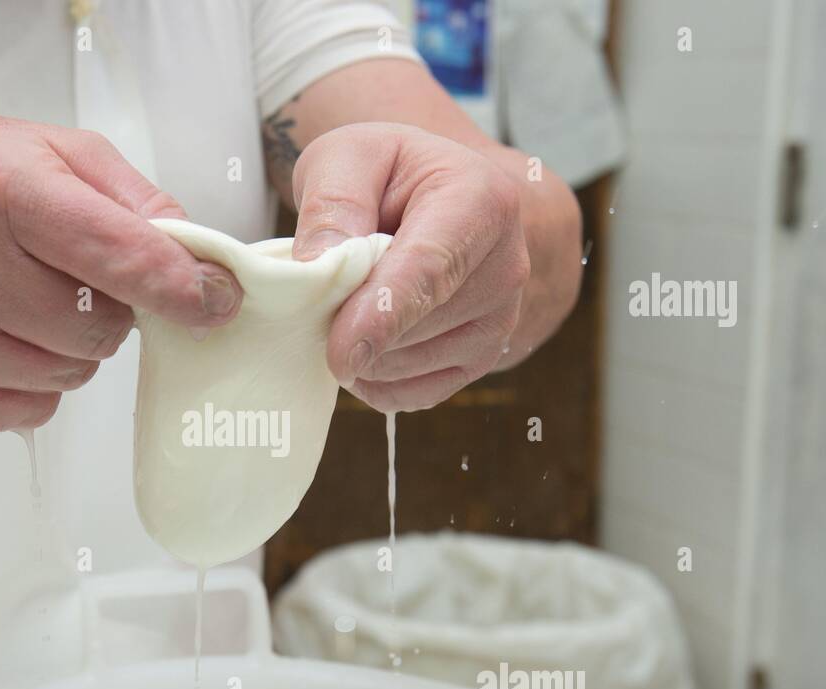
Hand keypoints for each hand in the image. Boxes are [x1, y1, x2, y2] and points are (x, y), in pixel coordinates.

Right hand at [0, 114, 241, 429]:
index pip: (118, 255)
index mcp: (4, 191)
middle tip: (75, 278)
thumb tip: (195, 257)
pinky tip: (9, 336)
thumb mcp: (55, 150)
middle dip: (113, 308)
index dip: (181, 285)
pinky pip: (36, 408)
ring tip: (33, 301)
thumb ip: (134, 197)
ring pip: (74, 372)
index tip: (215, 299)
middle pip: (102, 327)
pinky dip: (41, 380)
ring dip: (77, 345)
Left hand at [292, 122, 530, 411]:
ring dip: (359, 349)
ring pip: (408, 365)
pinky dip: (374, 379)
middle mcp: (506, 265)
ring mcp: (500, 318)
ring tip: (349, 302)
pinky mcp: (483, 357)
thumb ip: (332, 203)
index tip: (340, 353)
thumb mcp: (348, 157)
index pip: (431, 271)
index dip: (381, 315)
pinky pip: (414, 393)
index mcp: (481, 201)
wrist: (433, 196)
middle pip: (415, 327)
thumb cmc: (386, 173)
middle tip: (322, 288)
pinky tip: (362, 342)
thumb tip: (319, 266)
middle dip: (351, 325)